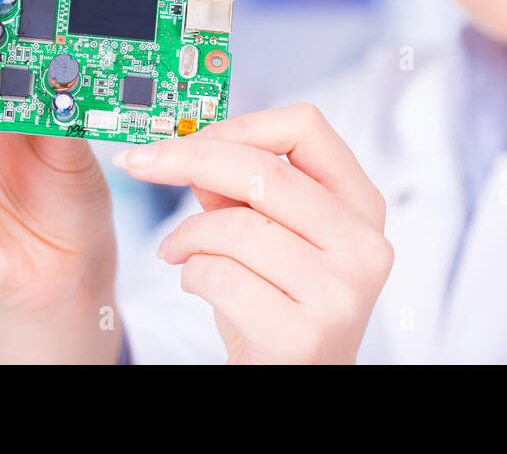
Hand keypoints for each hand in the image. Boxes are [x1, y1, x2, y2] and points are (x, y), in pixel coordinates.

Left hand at [112, 103, 393, 363]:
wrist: (294, 381)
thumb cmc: (275, 304)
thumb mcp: (266, 235)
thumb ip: (237, 187)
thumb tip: (184, 141)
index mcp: (361, 205)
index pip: (307, 128)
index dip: (239, 124)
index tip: (188, 135)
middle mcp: (364, 245)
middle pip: (265, 170)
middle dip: (189, 160)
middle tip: (142, 162)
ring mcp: (341, 293)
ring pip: (236, 227)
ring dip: (186, 236)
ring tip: (177, 252)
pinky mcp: (305, 336)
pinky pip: (221, 277)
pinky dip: (191, 275)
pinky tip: (196, 284)